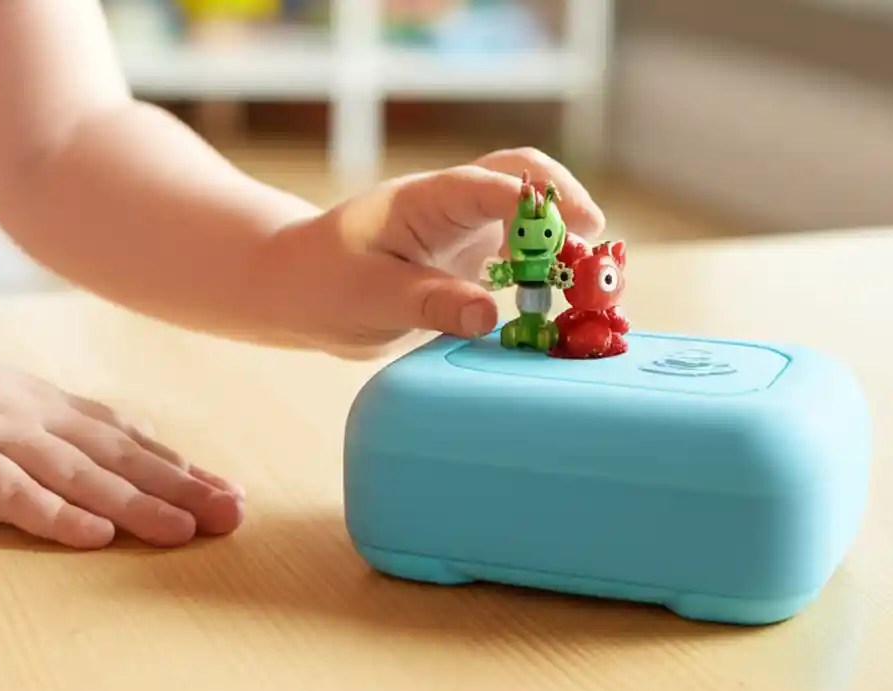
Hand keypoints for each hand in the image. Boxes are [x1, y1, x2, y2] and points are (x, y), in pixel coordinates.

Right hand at [0, 351, 242, 548]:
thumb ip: (54, 426)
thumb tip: (115, 461)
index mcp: (44, 404)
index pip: (126, 438)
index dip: (180, 465)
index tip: (229, 490)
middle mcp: (30, 415)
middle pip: (120, 457)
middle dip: (181, 486)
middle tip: (233, 515)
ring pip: (79, 476)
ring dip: (137, 505)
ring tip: (186, 530)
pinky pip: (9, 493)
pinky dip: (53, 515)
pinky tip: (95, 537)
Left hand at [257, 147, 604, 358]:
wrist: (297, 288)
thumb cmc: (323, 284)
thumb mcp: (370, 299)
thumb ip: (429, 304)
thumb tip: (488, 314)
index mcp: (423, 200)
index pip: (485, 185)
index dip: (531, 202)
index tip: (572, 226)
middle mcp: (451, 205)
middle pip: (521, 174)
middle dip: (563, 199)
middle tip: (595, 239)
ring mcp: (464, 227)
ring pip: (528, 210)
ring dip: (563, 234)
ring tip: (589, 276)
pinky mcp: (472, 256)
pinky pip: (522, 248)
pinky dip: (550, 265)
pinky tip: (564, 296)